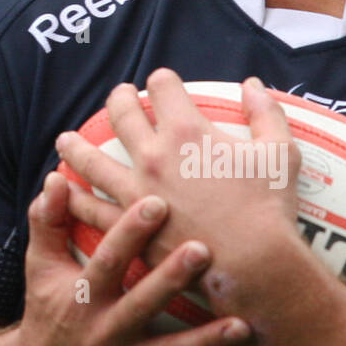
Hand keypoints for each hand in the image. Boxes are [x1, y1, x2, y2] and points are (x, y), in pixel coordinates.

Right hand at [10, 172, 258, 345]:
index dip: (129, 231)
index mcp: (82, 298)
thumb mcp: (40, 268)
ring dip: (207, 340)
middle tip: (204, 250)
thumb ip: (48, 221)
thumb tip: (56, 177)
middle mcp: (104, 333)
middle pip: (141, 305)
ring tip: (242, 324)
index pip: (106, 261)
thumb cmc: (49, 314)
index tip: (157, 200)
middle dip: (171, 279)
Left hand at [56, 70, 302, 283]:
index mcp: (187, 131)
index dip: (163, 81)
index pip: (163, 87)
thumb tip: (253, 85)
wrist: (253, 265)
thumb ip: (266, 113)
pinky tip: (65, 193)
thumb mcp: (280, 152)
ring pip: (91, 159)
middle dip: (119, 99)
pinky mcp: (128, 227)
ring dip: (76, 145)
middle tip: (119, 97)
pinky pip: (90, 208)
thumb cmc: (269, 209)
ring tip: (65, 140)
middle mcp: (153, 155)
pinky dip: (74, 198)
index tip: (163, 83)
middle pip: (122, 113)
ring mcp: (135, 192)